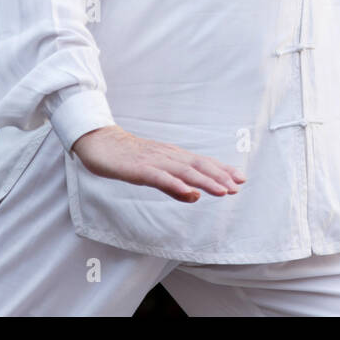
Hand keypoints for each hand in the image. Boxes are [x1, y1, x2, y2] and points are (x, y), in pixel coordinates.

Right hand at [70, 125, 246, 202]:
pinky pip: (160, 178)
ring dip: (205, 181)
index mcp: (172, 156)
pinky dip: (176, 185)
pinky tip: (189, 192)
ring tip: (223, 191)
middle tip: (238, 186)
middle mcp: (167, 156)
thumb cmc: (127, 158)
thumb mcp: (153, 174)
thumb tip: (195, 196)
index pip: (202, 163)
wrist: (99, 143)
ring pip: (184, 171)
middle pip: (198, 165)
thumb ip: (173, 186)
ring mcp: (154, 161)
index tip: (241, 179)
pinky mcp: (139, 169)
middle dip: (219, 176)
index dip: (222, 170)